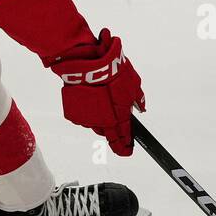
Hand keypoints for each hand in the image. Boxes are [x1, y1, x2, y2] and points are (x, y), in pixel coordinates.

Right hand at [52, 29, 143, 155]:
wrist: (88, 64)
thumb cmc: (111, 72)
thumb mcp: (133, 84)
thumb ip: (137, 98)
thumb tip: (140, 106)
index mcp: (119, 118)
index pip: (123, 139)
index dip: (125, 147)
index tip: (127, 151)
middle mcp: (102, 122)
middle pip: (109, 135)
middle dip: (114, 134)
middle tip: (117, 130)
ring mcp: (87, 119)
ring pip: (96, 126)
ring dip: (100, 120)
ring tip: (103, 106)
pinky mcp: (75, 113)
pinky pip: (84, 117)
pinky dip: (88, 112)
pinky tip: (91, 101)